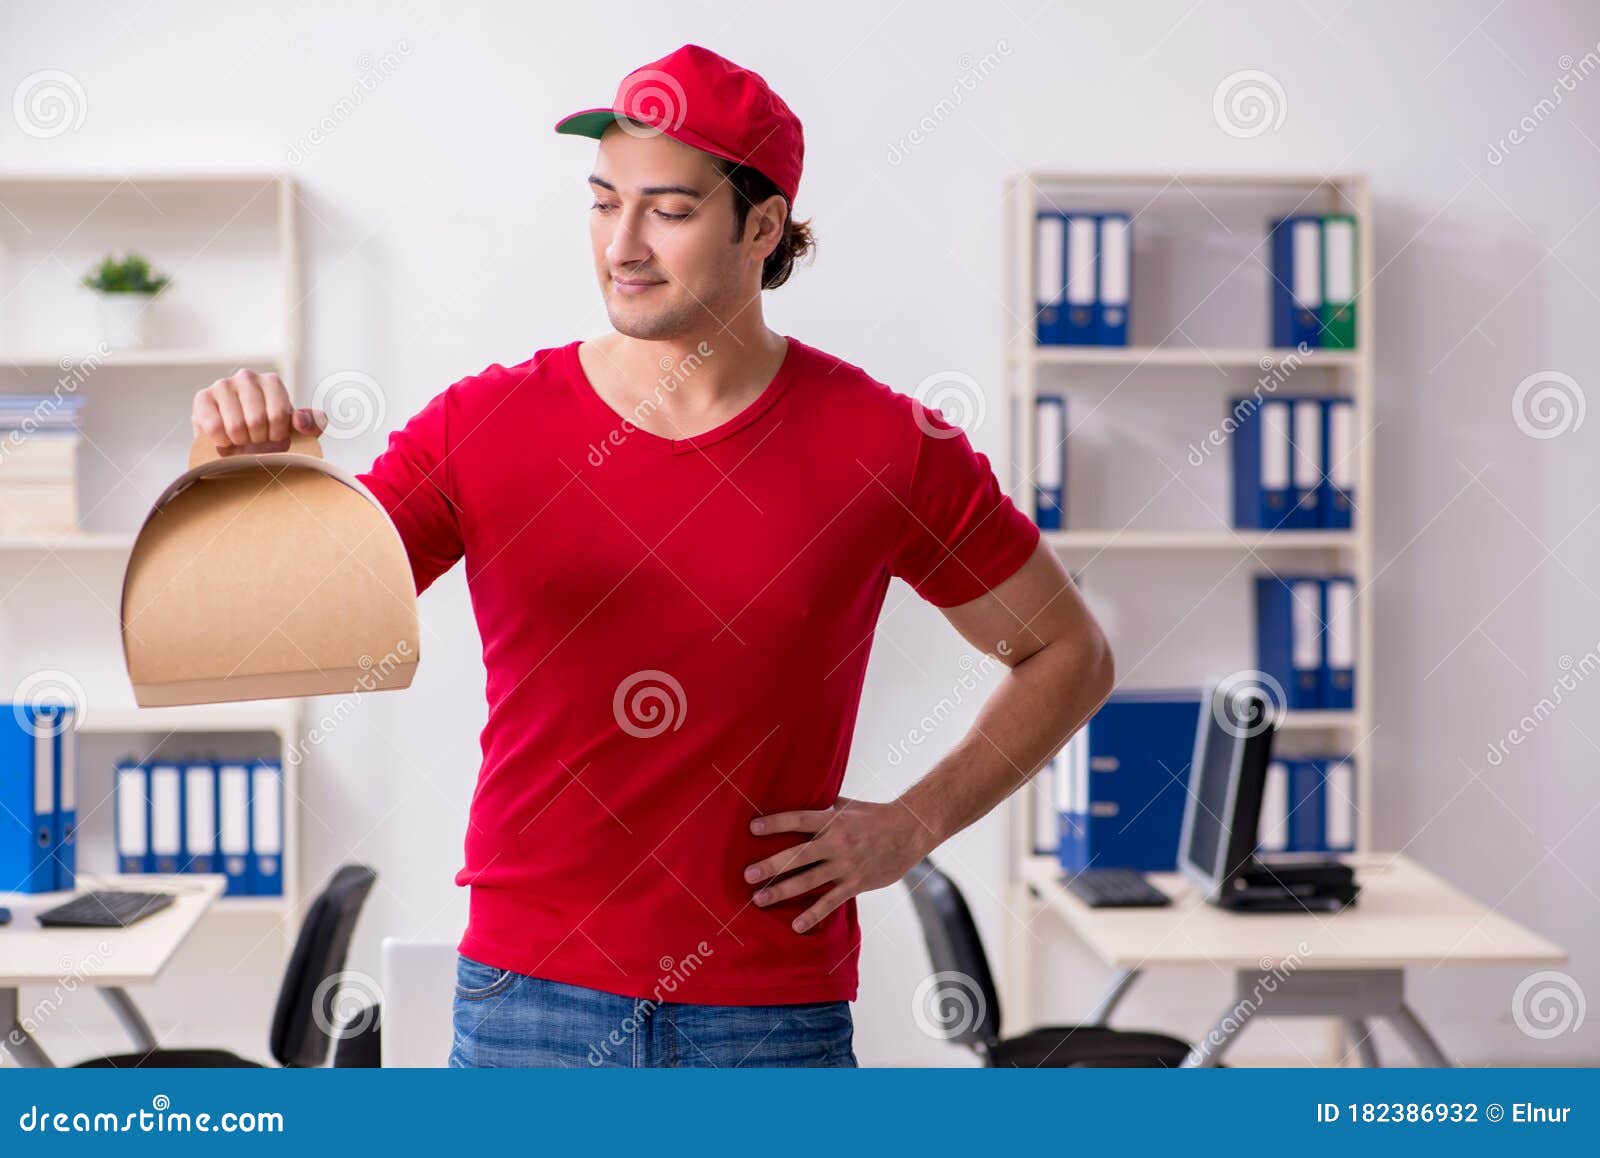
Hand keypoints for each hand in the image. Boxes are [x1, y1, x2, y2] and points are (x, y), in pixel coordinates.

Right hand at [193, 369, 325, 454]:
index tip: (275, 436)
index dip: (277, 435)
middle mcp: (246, 377)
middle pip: (257, 420)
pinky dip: (222, 441)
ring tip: (242, 439)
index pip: (279, 415)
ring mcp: (222, 385)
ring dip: (241, 441)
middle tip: (256, 439)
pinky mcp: (202, 398)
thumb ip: (312, 424)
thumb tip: (300, 420)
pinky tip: (226, 439)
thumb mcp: (299, 431)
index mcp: (272, 382)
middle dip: (259, 439)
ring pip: (235, 426)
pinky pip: (214, 427)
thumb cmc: (271, 433)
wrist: (239, 441)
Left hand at [744, 796, 932, 932]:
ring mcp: (846, 865)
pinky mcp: (856, 883)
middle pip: (799, 855)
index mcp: (833, 820)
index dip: (777, 823)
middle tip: (747, 875)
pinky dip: (813, 914)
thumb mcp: (847, 805)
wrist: (909, 832)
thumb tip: (796, 795)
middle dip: (771, 866)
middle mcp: (837, 843)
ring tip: (759, 900)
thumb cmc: (874, 815)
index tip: (752, 828)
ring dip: (783, 891)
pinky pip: (831, 902)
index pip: (800, 819)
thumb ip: (822, 806)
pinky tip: (796, 925)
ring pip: (809, 880)